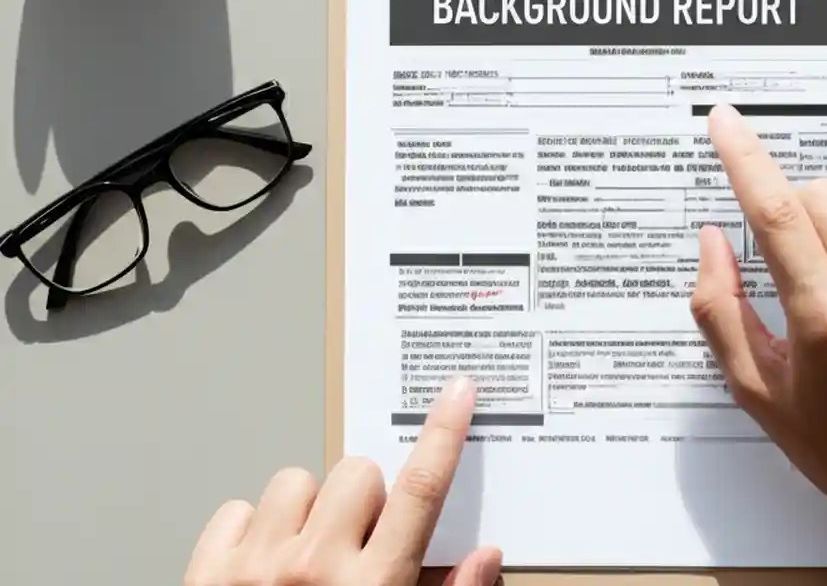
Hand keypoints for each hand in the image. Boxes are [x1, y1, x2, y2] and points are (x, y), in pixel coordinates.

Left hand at [183, 376, 500, 585]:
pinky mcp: (206, 573)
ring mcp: (256, 568)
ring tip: (306, 554)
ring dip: (307, 508)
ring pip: (296, 481)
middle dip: (365, 498)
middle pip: (358, 473)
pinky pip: (237, 508)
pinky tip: (263, 563)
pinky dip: (251, 528)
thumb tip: (485, 556)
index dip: (444, 433)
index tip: (457, 393)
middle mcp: (315, 569)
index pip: (421, 491)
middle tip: (358, 543)